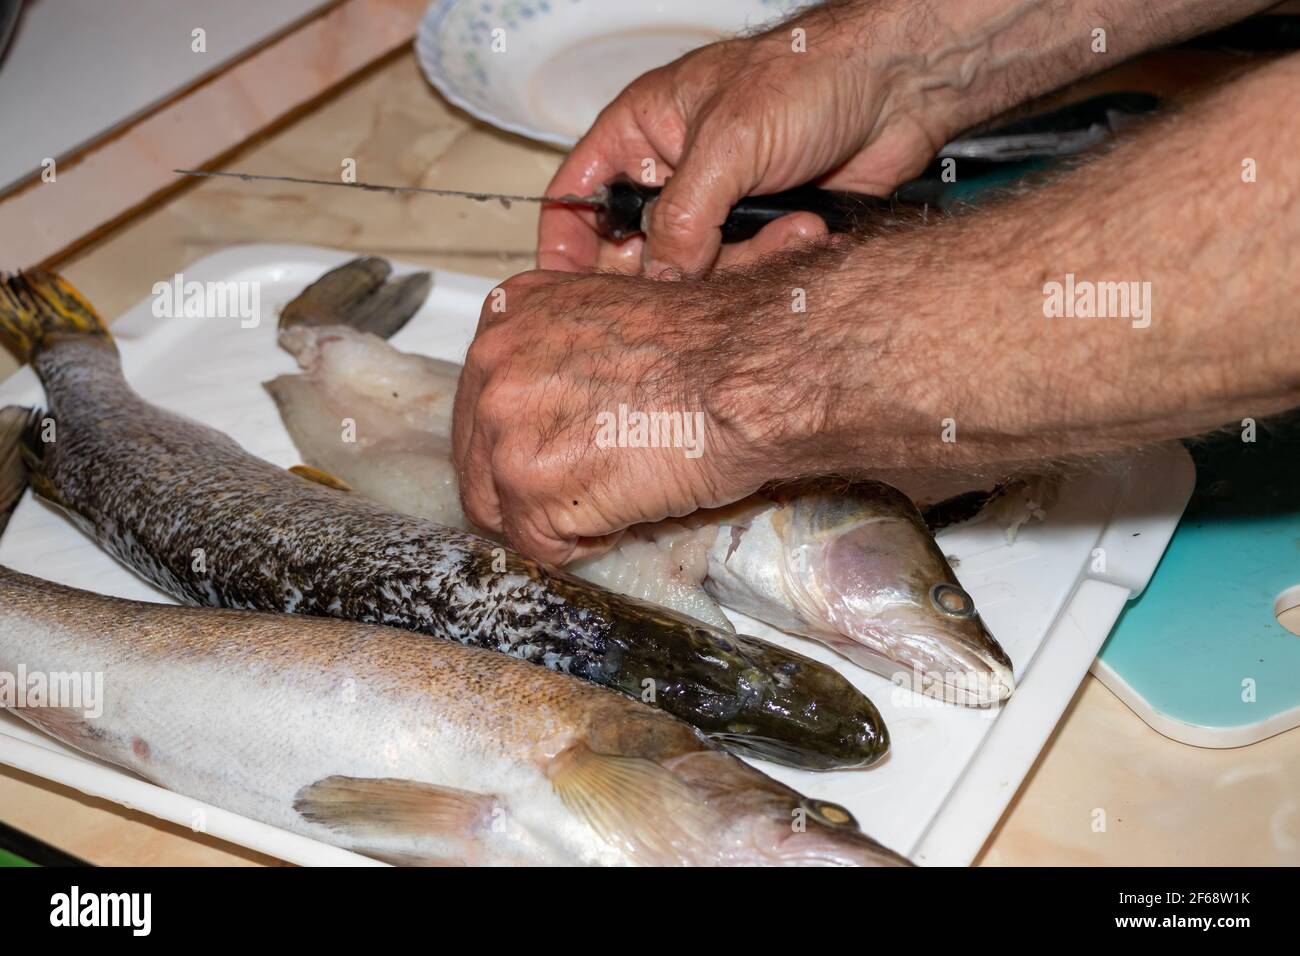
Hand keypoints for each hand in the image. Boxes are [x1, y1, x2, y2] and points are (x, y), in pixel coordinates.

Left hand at [451, 265, 836, 563]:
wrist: (742, 373)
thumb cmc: (705, 349)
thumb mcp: (610, 322)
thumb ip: (564, 360)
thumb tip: (559, 412)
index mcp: (509, 317)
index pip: (483, 406)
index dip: (526, 441)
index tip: (563, 453)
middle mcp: (492, 363)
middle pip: (478, 461)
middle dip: (528, 488)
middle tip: (586, 490)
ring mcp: (503, 424)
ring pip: (499, 509)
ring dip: (551, 519)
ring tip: (611, 499)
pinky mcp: (528, 482)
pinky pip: (538, 545)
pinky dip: (583, 545)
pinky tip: (624, 511)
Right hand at [537, 1, 948, 276]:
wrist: (899, 88)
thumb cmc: (808, 76)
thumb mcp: (729, 142)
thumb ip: (683, 217)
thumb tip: (659, 282)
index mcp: (640, 134)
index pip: (576, 198)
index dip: (564, 248)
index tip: (565, 297)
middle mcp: (672, 177)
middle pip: (633, 253)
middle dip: (665, 273)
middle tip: (698, 275)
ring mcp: (717, 211)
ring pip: (694, 275)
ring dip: (740, 264)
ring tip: (791, 224)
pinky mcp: (761, 236)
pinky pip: (744, 277)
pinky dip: (774, 264)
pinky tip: (809, 230)